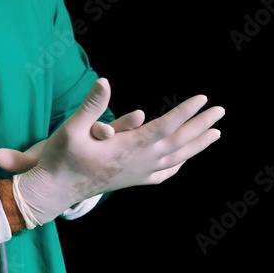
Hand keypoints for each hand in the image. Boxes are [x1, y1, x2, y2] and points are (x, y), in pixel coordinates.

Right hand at [10, 78, 223, 227]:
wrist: (53, 192)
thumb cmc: (61, 157)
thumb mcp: (71, 128)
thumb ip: (91, 105)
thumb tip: (105, 81)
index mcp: (128, 148)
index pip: (165, 127)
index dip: (185, 112)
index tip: (203, 99)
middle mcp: (139, 163)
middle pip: (179, 143)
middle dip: (201, 125)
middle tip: (220, 111)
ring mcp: (138, 174)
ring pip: (176, 160)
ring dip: (197, 145)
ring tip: (215, 133)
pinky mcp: (132, 182)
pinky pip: (163, 174)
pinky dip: (178, 165)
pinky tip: (183, 161)